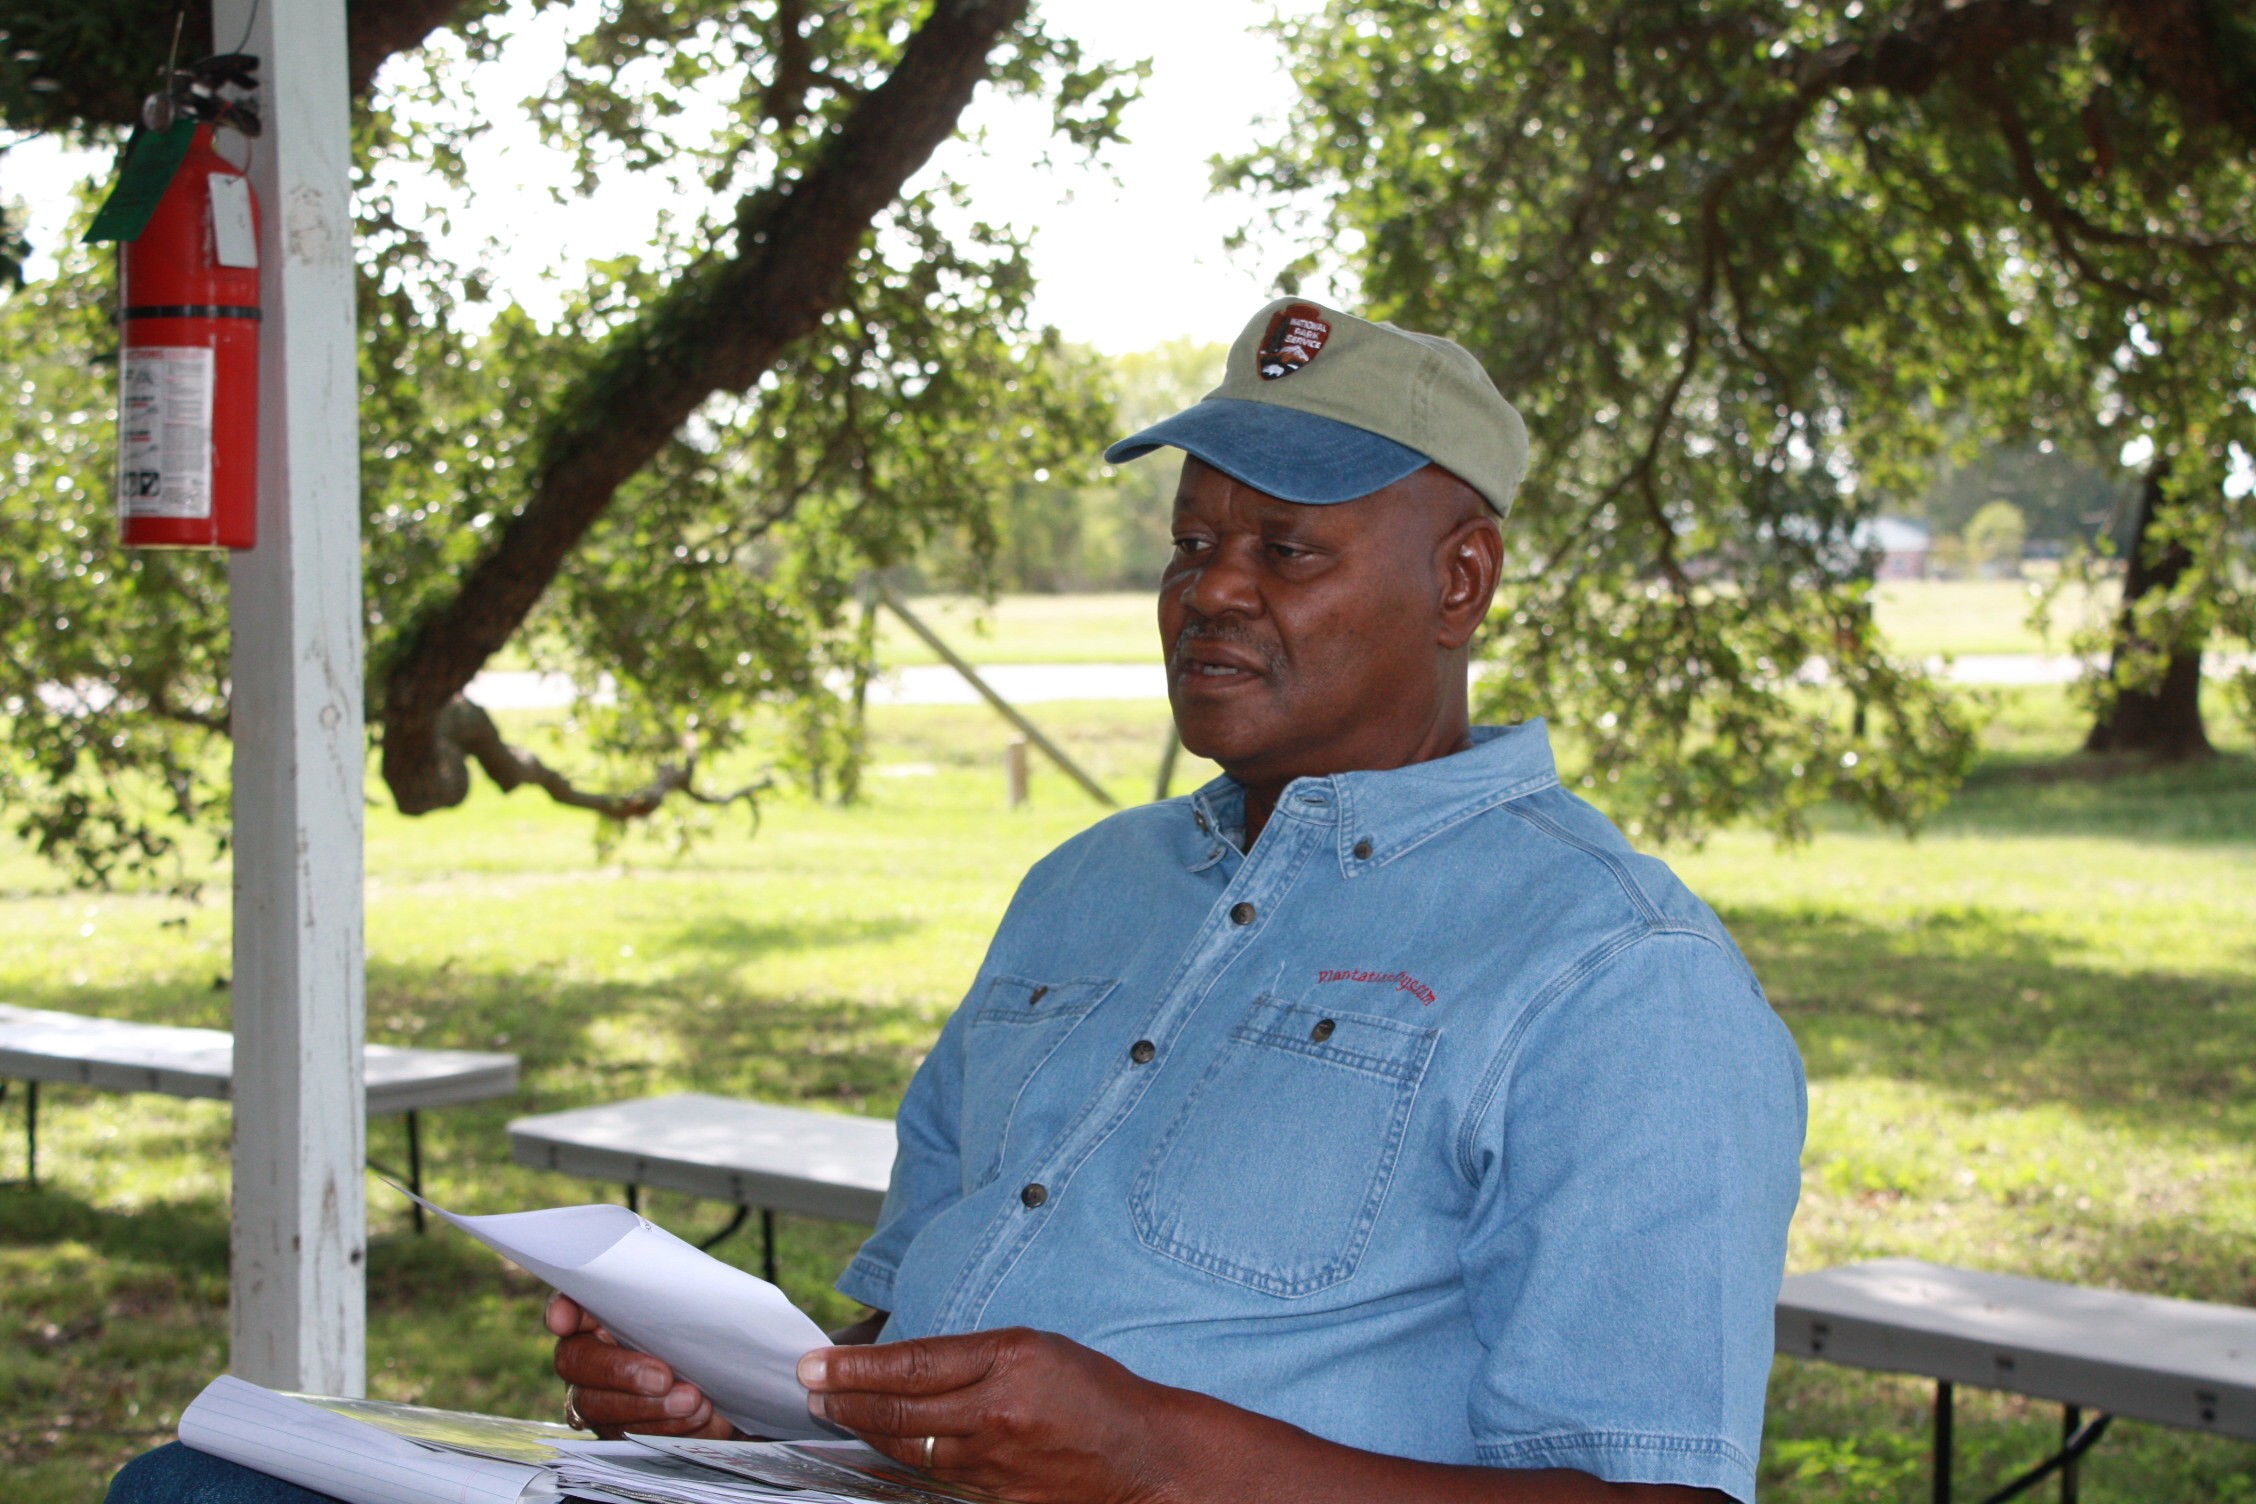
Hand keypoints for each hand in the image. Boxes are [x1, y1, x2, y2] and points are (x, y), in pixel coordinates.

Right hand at [547, 1291, 736, 1439]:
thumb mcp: (686, 1304)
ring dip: (650, 1410)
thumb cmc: (696, 1328)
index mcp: (595, 1316)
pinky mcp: (618, 1431)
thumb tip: (682, 1282)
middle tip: (664, 1378)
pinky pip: (631, 1439)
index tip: (563, 1320)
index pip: (566, 1305)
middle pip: (577, 1364)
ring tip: (694, 1402)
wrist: (722, 1371)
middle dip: (621, 1373)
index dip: (561, 1312)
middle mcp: (585, 1356)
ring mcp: (596, 1397)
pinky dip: (669, 1430)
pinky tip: (699, 1420)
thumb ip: (670, 1294)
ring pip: (601, 1409)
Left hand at [797, 1327, 1188, 1503]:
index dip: (857, 1366)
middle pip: (900, 1411)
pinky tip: (880, 1449)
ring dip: (864, 1429)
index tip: (816, 1363)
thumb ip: (972, 1355)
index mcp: (1010, 1361)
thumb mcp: (1036, 1347)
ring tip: (834, 1411)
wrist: (1144, 1459)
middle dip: (845, 1398)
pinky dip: (900, 1460)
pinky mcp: (995, 1499)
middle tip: (810, 1388)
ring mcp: (994, 1464)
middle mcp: (997, 1414)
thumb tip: (905, 1364)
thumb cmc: (1095, 1392)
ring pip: (908, 1447)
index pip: (914, 1364)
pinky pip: (934, 1477)